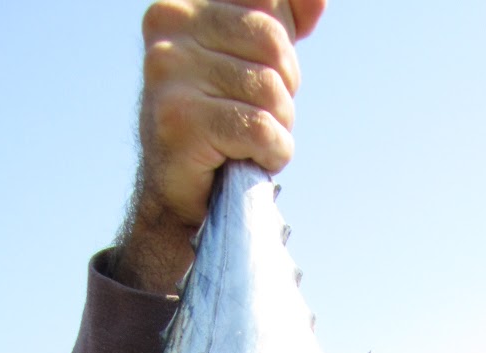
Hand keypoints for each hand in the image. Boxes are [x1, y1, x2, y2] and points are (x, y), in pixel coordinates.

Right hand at [116, 0, 327, 289]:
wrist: (183, 200)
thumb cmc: (222, 125)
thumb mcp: (252, 61)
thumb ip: (280, 20)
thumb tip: (317, 0)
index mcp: (181, 6)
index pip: (265, 2)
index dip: (288, 40)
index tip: (277, 75)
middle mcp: (168, 28)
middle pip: (273, 43)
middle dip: (283, 91)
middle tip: (256, 120)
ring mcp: (167, 73)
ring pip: (270, 90)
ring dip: (277, 128)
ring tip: (248, 144)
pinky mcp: (180, 121)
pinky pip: (261, 129)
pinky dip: (272, 154)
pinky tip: (249, 162)